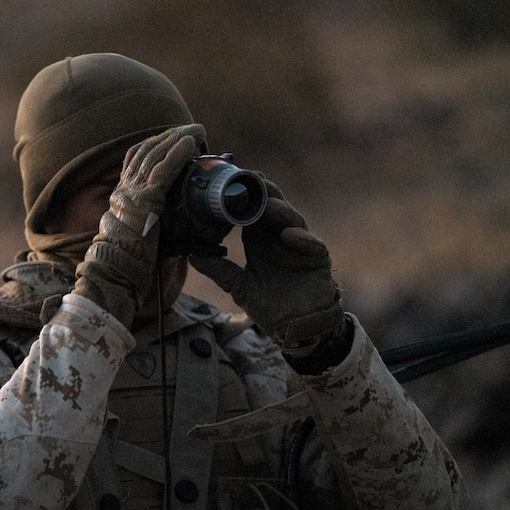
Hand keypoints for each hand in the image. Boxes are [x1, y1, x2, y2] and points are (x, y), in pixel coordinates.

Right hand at [74, 124, 205, 325]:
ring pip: (156, 156)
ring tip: (196, 130)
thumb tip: (173, 220)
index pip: (136, 159)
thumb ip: (150, 219)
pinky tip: (190, 144)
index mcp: (122, 194)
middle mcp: (125, 188)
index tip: (174, 136)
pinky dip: (178, 155)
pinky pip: (163, 171)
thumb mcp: (139, 231)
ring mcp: (133, 193)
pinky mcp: (145, 201)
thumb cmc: (129, 260)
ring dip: (178, 139)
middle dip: (171, 136)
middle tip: (192, 128)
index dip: (156, 144)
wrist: (116, 271)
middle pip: (148, 151)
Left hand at [189, 183, 343, 351]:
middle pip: (273, 207)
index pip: (253, 211)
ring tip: (267, 203)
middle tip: (251, 179)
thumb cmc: (269, 306)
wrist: (294, 330)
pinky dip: (302, 238)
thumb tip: (193, 256)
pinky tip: (290, 234)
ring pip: (293, 220)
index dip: (244, 196)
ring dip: (280, 211)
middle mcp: (280, 238)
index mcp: (261, 240)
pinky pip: (313, 245)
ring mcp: (300, 247)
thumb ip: (219, 270)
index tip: (229, 182)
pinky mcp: (317, 260)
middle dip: (264, 193)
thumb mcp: (238, 286)